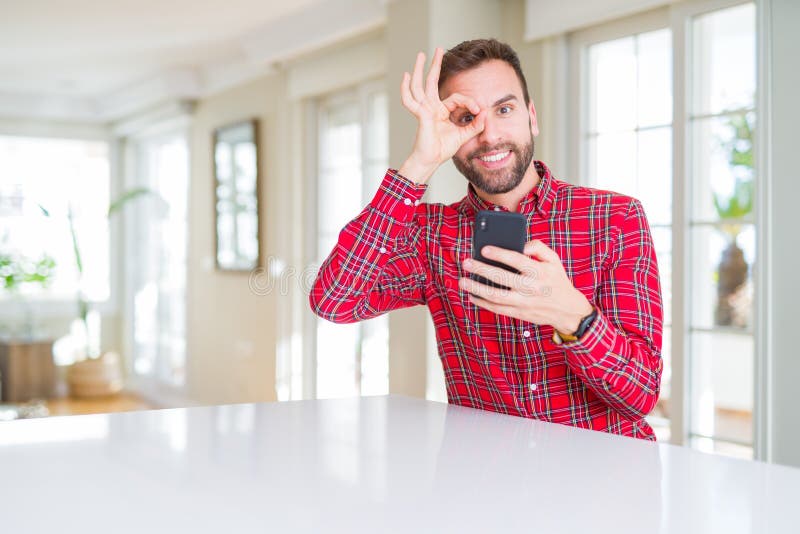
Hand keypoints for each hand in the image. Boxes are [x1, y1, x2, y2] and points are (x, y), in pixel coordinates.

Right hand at [398, 48, 485, 183]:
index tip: (478, 111)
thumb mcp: (464, 135)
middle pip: (431, 81)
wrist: (431, 160)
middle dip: (435, 65)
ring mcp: (424, 110)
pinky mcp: (421, 115)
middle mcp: (431, 108)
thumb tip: (485, 113)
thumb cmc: (443, 149)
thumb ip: (475, 125)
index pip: (457, 98)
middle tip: (438, 49)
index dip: (470, 102)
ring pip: (420, 85)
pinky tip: (406, 76)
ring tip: (421, 54)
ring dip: (420, 69)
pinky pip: (412, 100)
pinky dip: (406, 88)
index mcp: (441, 111)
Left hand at [458, 240, 593, 333]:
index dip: (500, 254)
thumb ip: (539, 247)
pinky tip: (472, 296)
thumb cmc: (557, 280)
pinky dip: (483, 303)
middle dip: (482, 270)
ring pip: (497, 296)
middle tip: (466, 263)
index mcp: (540, 272)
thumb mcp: (554, 260)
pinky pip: (498, 309)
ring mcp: (525, 302)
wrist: (568, 310)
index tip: (484, 249)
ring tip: (463, 281)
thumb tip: (522, 246)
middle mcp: (531, 287)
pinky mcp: (520, 314)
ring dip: (477, 289)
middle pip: (502, 278)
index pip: (517, 260)